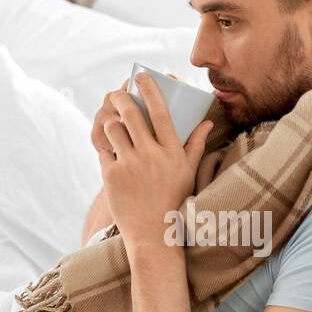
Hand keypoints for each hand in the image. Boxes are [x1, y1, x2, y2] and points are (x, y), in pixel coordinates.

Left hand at [99, 74, 211, 251]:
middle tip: (118, 93)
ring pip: (113, 129)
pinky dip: (104, 146)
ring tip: (112, 122)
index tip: (141, 78)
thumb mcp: (189, 172)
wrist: (153, 233)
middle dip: (121, 98)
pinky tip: (108, 146)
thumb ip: (196, 144)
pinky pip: (103, 150)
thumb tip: (207, 121)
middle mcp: (151, 156)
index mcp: (172, 152)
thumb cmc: (174, 200)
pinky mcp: (112, 176)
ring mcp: (130, 165)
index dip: (150, 90)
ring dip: (111, 122)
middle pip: (131, 114)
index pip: (160, 112)